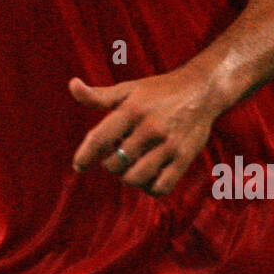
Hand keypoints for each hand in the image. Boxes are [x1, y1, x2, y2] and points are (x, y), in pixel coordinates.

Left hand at [69, 67, 219, 194]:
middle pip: (115, 163)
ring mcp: (169, 145)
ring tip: (131, 167)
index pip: (99, 139)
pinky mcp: (184, 158)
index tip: (79, 165)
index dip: (84, 156)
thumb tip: (72, 85)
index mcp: (132, 110)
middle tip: (116, 156)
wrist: (201, 90)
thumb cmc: (158, 91)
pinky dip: (150, 188)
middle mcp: (150, 128)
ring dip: (128, 177)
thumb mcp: (128, 89)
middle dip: (110, 164)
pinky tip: (148, 177)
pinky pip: (161, 187)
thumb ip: (99, 95)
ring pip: (135, 178)